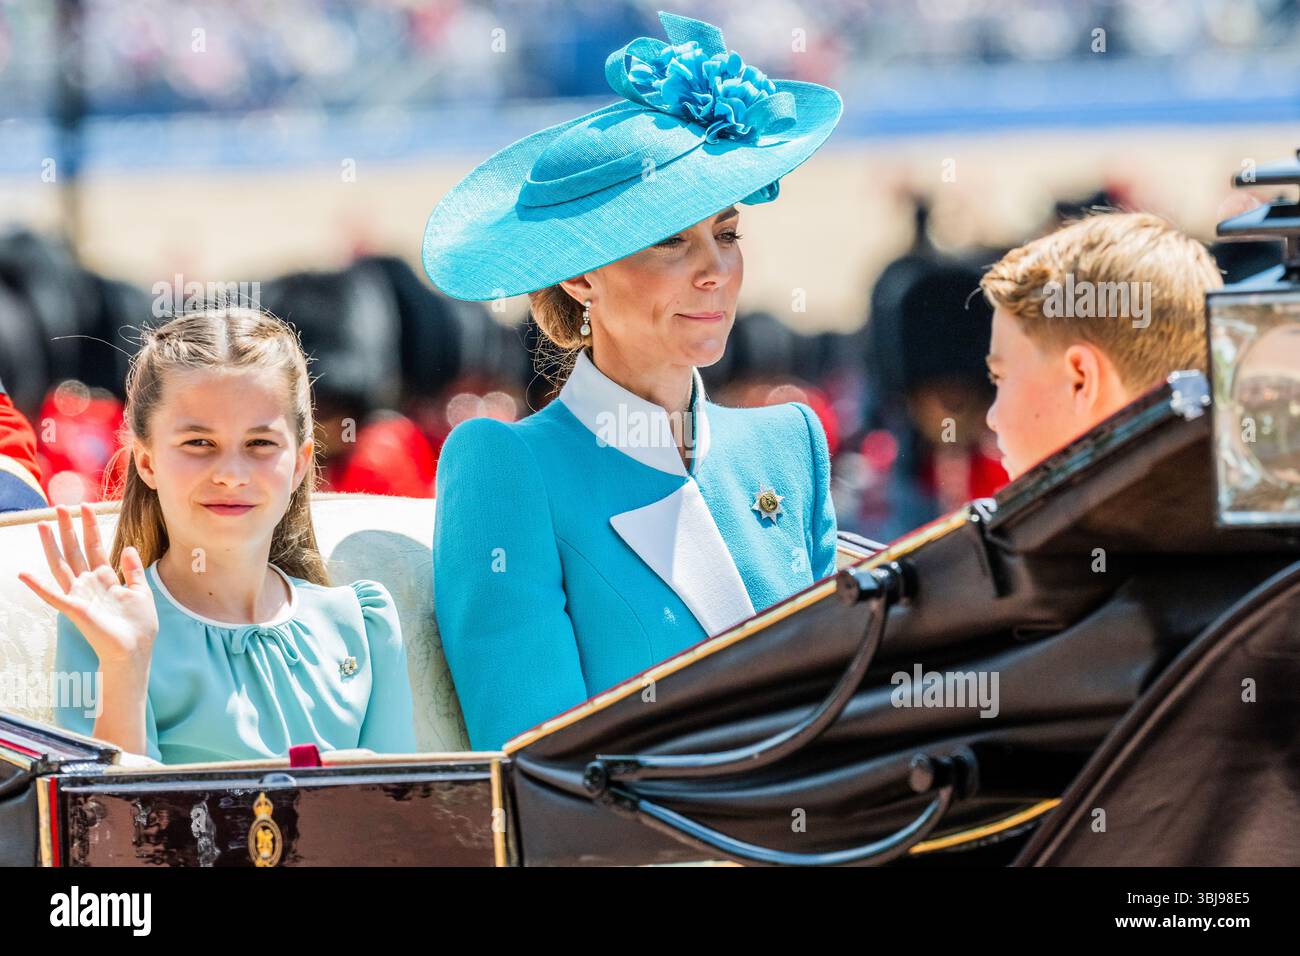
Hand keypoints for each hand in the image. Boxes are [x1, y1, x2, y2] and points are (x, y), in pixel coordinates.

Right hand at [19, 503, 158, 669]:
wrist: (135, 650)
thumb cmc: (139, 626)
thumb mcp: (141, 591)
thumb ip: (133, 570)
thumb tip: (128, 547)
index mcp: (105, 579)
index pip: (94, 547)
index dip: (90, 527)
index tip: (85, 506)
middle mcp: (89, 584)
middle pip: (75, 550)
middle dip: (68, 528)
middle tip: (60, 506)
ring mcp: (80, 596)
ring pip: (61, 565)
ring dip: (51, 545)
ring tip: (43, 524)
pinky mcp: (74, 609)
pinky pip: (52, 596)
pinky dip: (38, 586)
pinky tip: (24, 574)